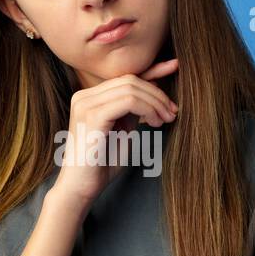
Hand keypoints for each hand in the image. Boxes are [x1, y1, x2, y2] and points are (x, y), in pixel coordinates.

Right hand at [51, 57, 179, 206]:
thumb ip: (131, 110)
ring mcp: (85, 104)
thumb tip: (152, 90)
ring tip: (165, 119)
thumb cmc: (101, 164)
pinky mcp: (92, 116)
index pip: (124, 77)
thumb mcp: (122, 130)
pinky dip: (147, 109)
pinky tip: (154, 123)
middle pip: (130, 80)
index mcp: (89, 97)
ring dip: (155, 102)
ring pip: (131, 87)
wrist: (81, 188)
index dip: (151, 70)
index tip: (174, 67)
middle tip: (172, 112)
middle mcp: (84, 96)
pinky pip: (128, 101)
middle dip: (157, 94)